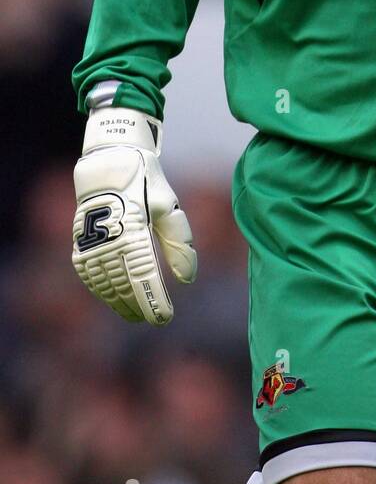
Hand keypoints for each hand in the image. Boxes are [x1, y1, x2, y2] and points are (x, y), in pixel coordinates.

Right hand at [72, 107, 196, 323]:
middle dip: (140, 307)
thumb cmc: (145, 185)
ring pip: (105, 286)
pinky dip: (102, 291)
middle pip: (124, 287)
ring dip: (120, 303)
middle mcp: (109, 243)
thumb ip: (180, 245)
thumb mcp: (170, 208)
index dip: (154, 302)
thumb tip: (187, 280)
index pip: (144, 279)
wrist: (109, 164)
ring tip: (136, 315)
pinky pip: (90, 277)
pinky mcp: (79, 245)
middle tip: (155, 319)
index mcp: (134, 233)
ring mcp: (90, 246)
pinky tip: (113, 299)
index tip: (165, 318)